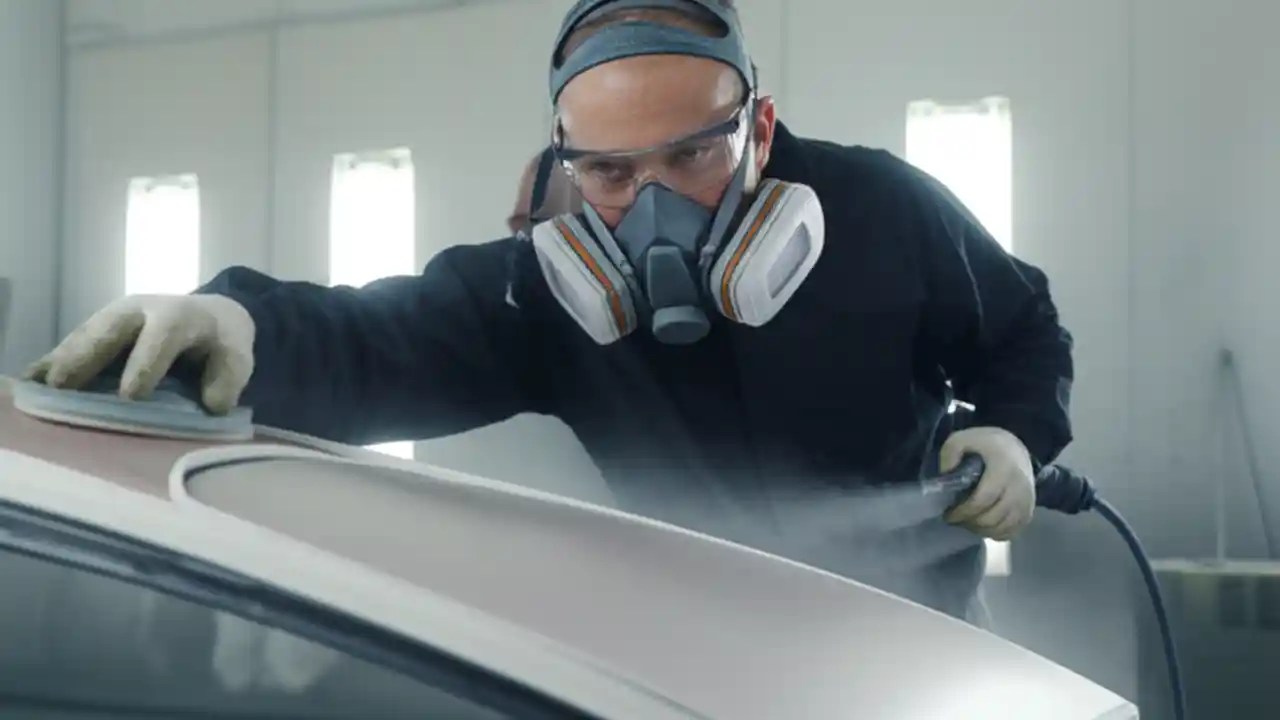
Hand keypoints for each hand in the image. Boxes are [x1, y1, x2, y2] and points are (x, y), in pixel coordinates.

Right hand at [23, 294, 254, 414]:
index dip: (145, 365)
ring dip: (61, 361)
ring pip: (84, 336)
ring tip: (41, 389)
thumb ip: (229, 378)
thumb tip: (212, 404)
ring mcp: (113, 316)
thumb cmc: (221, 343)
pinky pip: (72, 343)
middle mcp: (141, 310)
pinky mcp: (97, 328)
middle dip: (86, 357)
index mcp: (179, 317)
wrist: (211, 315)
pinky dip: (52, 362)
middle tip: (64, 388)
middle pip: (109, 331)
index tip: (130, 397)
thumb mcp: (237, 357)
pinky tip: (33, 382)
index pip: (160, 338)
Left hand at [940, 426, 1034, 540]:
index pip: (982, 499)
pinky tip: (983, 526)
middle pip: (993, 517)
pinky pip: (1013, 531)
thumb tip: (945, 476)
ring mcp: (1027, 500)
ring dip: (981, 530)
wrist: (1015, 448)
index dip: (963, 512)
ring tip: (967, 522)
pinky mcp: (1030, 510)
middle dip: (970, 522)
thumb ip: (950, 454)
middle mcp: (1019, 486)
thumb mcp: (962, 439)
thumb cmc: (985, 445)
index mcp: (1003, 468)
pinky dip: (996, 533)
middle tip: (956, 519)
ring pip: (1003, 528)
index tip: (948, 514)